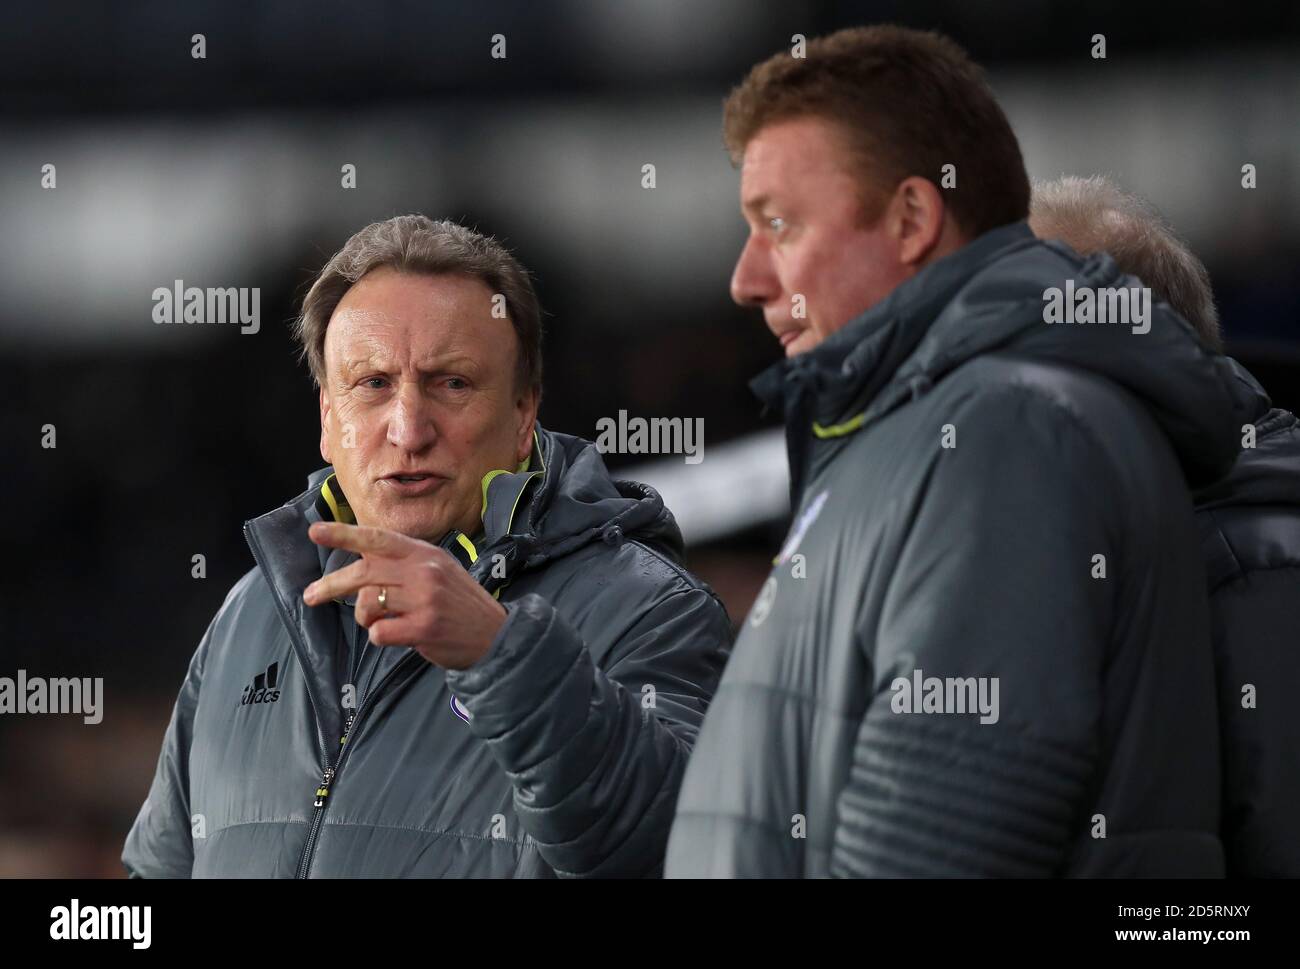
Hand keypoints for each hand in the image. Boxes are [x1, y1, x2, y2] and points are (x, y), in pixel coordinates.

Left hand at [302, 521, 506, 669]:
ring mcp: (425, 599)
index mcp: (424, 553)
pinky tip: (399, 635)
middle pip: (362, 574)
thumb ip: (404, 563)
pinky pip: (379, 632)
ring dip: (365, 618)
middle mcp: (424, 571)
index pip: (378, 539)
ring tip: (381, 622)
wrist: (496, 634)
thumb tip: (361, 562)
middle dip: (330, 586)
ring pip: (367, 605)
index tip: (315, 532)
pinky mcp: (424, 628)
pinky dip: (381, 636)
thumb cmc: (459, 603)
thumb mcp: (438, 569)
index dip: (344, 535)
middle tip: (310, 596)